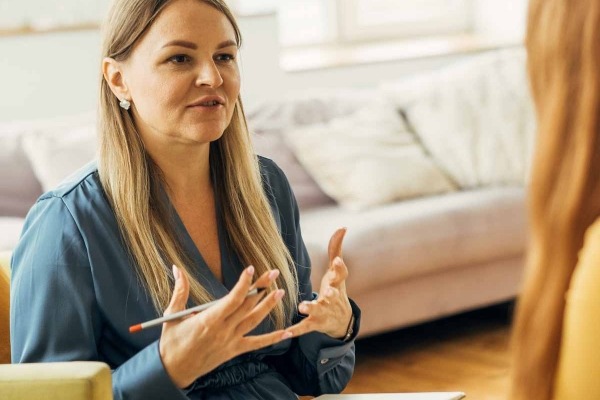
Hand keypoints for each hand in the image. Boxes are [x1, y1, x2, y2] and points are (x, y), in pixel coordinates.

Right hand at [159, 265, 290, 388]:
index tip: (251, 269)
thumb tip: (176, 267)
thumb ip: (179, 290)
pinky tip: (287, 332)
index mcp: (209, 320)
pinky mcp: (234, 351)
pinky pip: (256, 344)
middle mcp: (223, 330)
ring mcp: (230, 341)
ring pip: (254, 321)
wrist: (174, 371)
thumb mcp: (173, 315)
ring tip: (281, 292)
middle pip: (247, 305)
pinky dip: (273, 338)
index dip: (244, 283)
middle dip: (262, 288)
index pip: (232, 299)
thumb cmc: (172, 342)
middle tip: (274, 273)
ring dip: (268, 306)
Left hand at [285, 228, 352, 339]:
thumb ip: (336, 249)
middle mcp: (332, 299)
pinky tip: (286, 332)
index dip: (340, 268)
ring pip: (317, 311)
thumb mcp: (337, 271)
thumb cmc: (335, 289)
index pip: (341, 275)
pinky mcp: (314, 324)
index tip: (338, 261)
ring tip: (302, 306)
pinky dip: (296, 330)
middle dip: (331, 294)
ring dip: (310, 308)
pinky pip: (304, 327)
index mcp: (336, 284)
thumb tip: (343, 226)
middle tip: (327, 293)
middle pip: (333, 296)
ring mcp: (323, 312)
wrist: (341, 321)